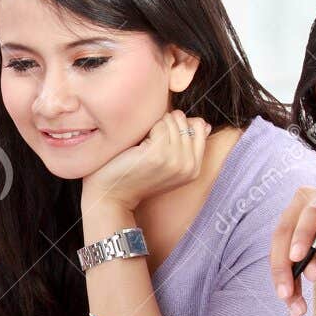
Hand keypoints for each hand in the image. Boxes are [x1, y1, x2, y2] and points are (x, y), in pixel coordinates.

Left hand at [82, 109, 210, 212]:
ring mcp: (175, 160)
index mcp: (195, 168)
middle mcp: (189, 165)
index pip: (199, 126)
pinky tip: (137, 147)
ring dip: (154, 125)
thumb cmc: (136, 175)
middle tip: (149, 143)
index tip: (162, 139)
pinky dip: (146, 129)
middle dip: (165, 123)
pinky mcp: (158, 154)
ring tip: (143, 145)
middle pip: (184, 120)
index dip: (178, 125)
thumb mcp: (169, 164)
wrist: (112, 196)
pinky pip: (158, 124)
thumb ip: (187, 146)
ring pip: (172, 120)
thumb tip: (203, 123)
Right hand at [269, 185, 315, 315]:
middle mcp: (303, 202)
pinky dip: (284, 280)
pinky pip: (279, 257)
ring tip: (292, 305)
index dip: (302, 236)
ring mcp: (291, 218)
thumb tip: (310, 273)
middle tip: (287, 294)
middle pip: (284, 233)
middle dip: (283, 267)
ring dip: (281, 279)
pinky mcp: (285, 236)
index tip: (298, 258)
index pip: (312, 214)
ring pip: (277, 248)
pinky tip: (291, 300)